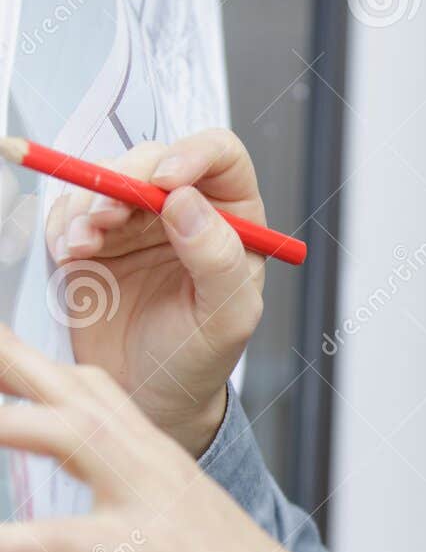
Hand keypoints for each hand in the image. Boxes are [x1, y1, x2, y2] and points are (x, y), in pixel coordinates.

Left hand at [0, 322, 297, 551]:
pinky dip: (23, 541)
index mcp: (147, 461)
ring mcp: (150, 502)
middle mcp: (149, 467)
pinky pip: (72, 539)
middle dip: (16, 362)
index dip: (32, 367)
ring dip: (16, 424)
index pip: (86, 393)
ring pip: (77, 437)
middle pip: (76, 393)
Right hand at [43, 130, 267, 455]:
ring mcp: (136, 221)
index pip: (220, 155)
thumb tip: (187, 202)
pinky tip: (72, 255)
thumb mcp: (225, 319)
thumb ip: (218, 260)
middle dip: (124, 179)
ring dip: (88, 203)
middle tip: (107, 216)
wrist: (147, 397)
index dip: (192, 153)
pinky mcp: (94, 238)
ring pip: (107, 177)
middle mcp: (185, 209)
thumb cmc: (197, 360)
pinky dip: (65, 224)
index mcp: (234, 218)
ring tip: (85, 246)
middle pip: (153, 157)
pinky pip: (72, 209)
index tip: (165, 180)